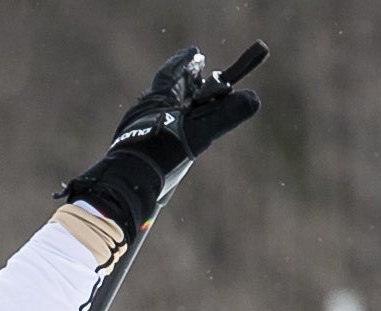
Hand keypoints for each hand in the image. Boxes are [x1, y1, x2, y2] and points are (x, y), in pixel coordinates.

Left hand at [58, 47, 264, 239]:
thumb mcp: (199, 133)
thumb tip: (253, 99)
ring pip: (161, 111)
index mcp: (157, 98)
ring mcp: (137, 130)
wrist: (127, 186)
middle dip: (184, 84)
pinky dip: (170, 128)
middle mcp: (144, 110)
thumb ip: (226, 115)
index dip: (185, 61)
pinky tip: (177, 138)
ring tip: (194, 109)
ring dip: (178, 107)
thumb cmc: (162, 154)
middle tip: (199, 79)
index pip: (172, 72)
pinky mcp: (135, 150)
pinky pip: (156, 131)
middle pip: (167, 90)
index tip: (195, 53)